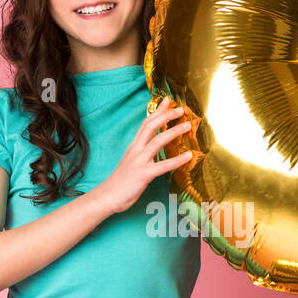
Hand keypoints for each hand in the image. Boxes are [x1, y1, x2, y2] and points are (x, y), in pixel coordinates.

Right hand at [93, 96, 193, 214]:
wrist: (108, 196)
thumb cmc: (120, 181)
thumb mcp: (131, 161)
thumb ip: (141, 153)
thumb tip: (153, 147)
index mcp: (134, 146)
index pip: (146, 123)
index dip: (157, 111)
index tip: (167, 101)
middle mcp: (136, 150)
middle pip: (151, 126)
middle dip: (166, 115)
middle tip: (181, 108)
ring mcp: (139, 161)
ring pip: (158, 141)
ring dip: (174, 131)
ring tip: (187, 125)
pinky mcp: (144, 174)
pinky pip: (163, 165)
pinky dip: (177, 160)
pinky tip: (189, 156)